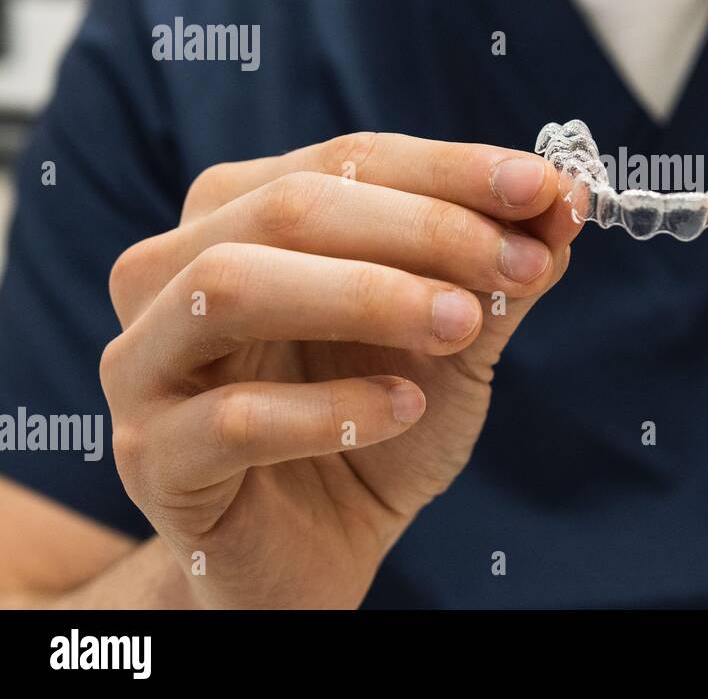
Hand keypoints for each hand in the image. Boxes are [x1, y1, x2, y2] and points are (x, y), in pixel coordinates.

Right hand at [101, 133, 578, 607]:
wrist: (319, 547)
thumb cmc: (379, 422)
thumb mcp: (454, 338)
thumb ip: (495, 268)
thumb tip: (561, 199)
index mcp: (240, 214)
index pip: (349, 161)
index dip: (451, 169)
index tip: (545, 188)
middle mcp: (172, 269)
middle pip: (289, 209)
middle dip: (424, 229)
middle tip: (520, 264)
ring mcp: (145, 362)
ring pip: (233, 286)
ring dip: (368, 295)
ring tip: (465, 327)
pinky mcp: (150, 454)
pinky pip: (231, 415)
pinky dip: (330, 408)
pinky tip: (403, 410)